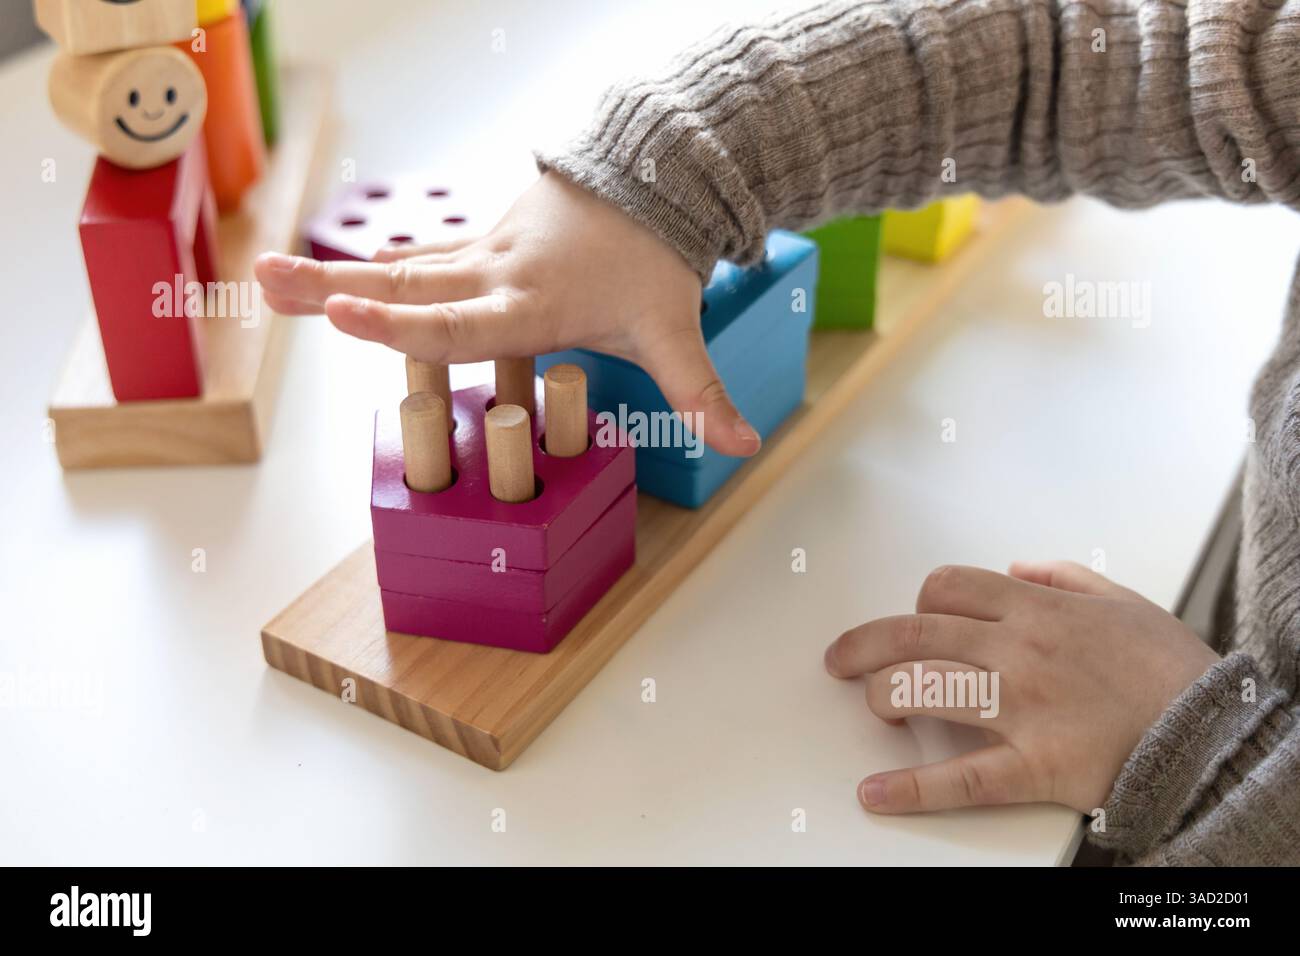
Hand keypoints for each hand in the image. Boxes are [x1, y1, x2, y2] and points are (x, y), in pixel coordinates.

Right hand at [254, 172, 760, 456]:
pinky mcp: (476, 244)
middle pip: (405, 288)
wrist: (649, 181)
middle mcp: (493, 277)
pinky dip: (373, 268)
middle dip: (332, 288)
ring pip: (398, 267)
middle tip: (265, 282)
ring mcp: (479, 255)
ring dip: (332, 273)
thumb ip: (700, 392)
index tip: (343, 312)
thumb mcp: (675, 331)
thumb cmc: (654, 263)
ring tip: (266, 276)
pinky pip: (418, 259)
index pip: (458, 323)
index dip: (399, 328)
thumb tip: (744, 444)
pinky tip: (329, 277)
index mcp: (531, 305)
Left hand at [824, 561, 1219, 814]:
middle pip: (915, 631)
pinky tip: (876, 793)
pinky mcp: (1033, 765)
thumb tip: (1017, 567)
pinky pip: (961, 777)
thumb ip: (1063, 576)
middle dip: (864, 644)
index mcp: (1037, 609)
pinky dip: (911, 788)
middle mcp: (1019, 650)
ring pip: (924, 688)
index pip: (947, 587)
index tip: (909, 623)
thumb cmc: (1170, 670)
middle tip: (840, 660)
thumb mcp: (1121, 600)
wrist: (1214, 732)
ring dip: (881, 697)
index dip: (916, 603)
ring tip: (874, 710)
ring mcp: (1022, 706)